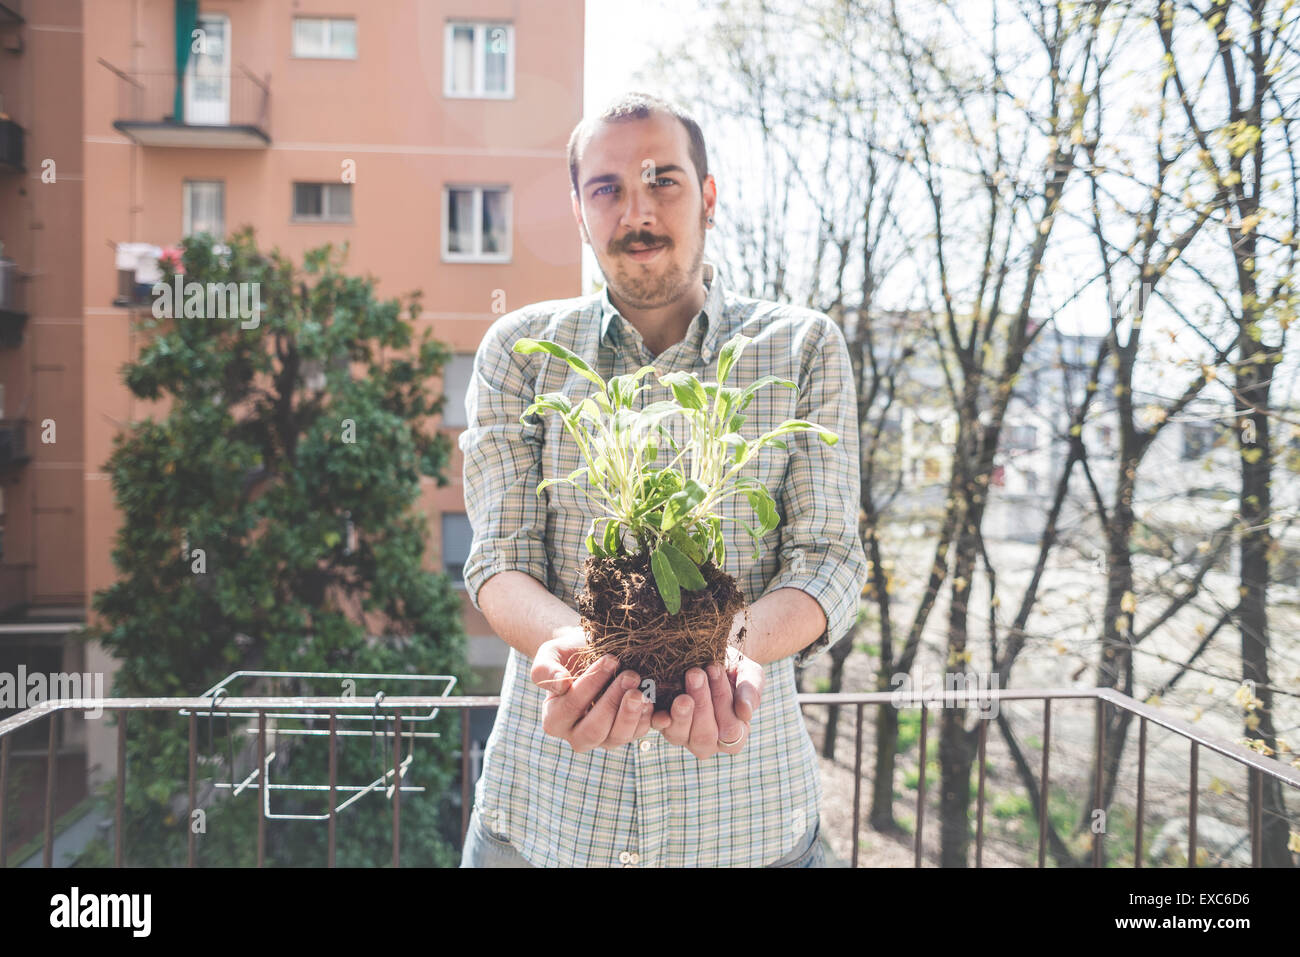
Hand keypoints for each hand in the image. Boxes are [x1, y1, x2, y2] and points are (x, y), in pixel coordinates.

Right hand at [530, 626, 654, 752]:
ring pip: (617, 737)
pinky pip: (636, 734)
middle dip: (613, 701)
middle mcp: (576, 736)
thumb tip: (561, 684)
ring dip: (632, 713)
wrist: (590, 656)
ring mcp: (603, 739)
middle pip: (594, 729)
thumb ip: (545, 668)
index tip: (610, 659)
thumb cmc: (568, 655)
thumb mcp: (549, 654)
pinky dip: (646, 719)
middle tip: (631, 675)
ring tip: (641, 689)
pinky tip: (651, 700)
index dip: (591, 684)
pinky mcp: (625, 735)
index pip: (571, 706)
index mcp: (554, 719)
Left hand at [650, 645, 764, 759]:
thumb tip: (745, 713)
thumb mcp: (749, 675)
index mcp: (733, 736)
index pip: (730, 731)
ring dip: (681, 708)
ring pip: (679, 734)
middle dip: (701, 703)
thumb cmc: (732, 669)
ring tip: (681, 681)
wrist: (706, 655)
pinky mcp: (661, 725)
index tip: (715, 670)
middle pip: (704, 736)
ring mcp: (682, 735)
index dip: (723, 702)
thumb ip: (751, 692)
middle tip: (696, 673)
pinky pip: (657, 726)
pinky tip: (656, 699)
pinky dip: (657, 714)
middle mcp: (707, 742)